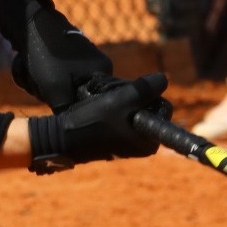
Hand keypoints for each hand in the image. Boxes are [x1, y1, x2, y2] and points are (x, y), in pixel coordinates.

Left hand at [0, 0, 112, 111]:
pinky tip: (27, 63)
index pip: (91, 105)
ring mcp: (77, 59)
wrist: (25, 18)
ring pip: (54, 88)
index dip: (69, 106)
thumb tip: (75, 132)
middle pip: (70, 97)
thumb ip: (69, 112)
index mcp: (104, 71)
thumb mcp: (57, 90)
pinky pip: (46, 76)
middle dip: (49, 93)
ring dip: (37, 83)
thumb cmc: (45, 54)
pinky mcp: (60, 54)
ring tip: (31, 69)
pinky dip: (33, 74)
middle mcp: (95, 65)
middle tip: (40, 81)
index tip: (55, 100)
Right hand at [26, 74, 172, 173]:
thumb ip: (147, 88)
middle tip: (115, 97)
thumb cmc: (94, 120)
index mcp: (149, 143)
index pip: (163, 108)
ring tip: (104, 102)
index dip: (148, 95)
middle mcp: (141, 147)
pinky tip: (98, 108)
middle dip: (135, 98)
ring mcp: (127, 143)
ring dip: (122, 100)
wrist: (62, 136)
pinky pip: (121, 116)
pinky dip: (113, 108)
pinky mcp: (114, 139)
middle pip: (149, 108)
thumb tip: (163, 79)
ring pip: (134, 110)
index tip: (128, 96)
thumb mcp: (124, 99)